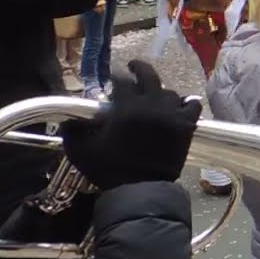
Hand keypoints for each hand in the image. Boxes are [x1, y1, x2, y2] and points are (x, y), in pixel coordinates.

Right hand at [61, 60, 200, 189]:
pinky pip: (192, 105)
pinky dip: (186, 103)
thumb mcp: (81, 151)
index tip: (113, 78)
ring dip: (160, 92)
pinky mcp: (187, 126)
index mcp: (126, 108)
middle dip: (139, 68)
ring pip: (169, 91)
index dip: (116, 77)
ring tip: (154, 98)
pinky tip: (179, 106)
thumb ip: (71, 132)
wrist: (141, 190)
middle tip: (133, 68)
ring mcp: (172, 114)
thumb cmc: (110, 170)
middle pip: (148, 75)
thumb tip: (68, 120)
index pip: (122, 81)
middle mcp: (151, 105)